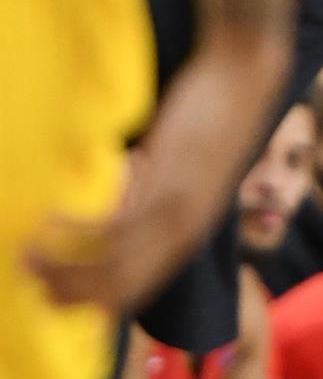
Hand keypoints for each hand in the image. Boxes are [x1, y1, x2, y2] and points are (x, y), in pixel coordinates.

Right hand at [25, 34, 289, 309]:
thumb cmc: (211, 116)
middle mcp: (187, 231)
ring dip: (63, 266)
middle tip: (31, 288)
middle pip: (122, 285)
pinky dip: (77, 228)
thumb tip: (118, 197)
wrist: (242, 78)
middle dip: (72, 293)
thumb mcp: (179, 168)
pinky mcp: (170, 186)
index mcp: (189, 231)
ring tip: (24, 258)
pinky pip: (116, 222)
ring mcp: (179, 212)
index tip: (56, 301)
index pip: (140, 284)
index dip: (96, 299)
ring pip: (113, 263)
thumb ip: (150, 190)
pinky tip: (47, 220)